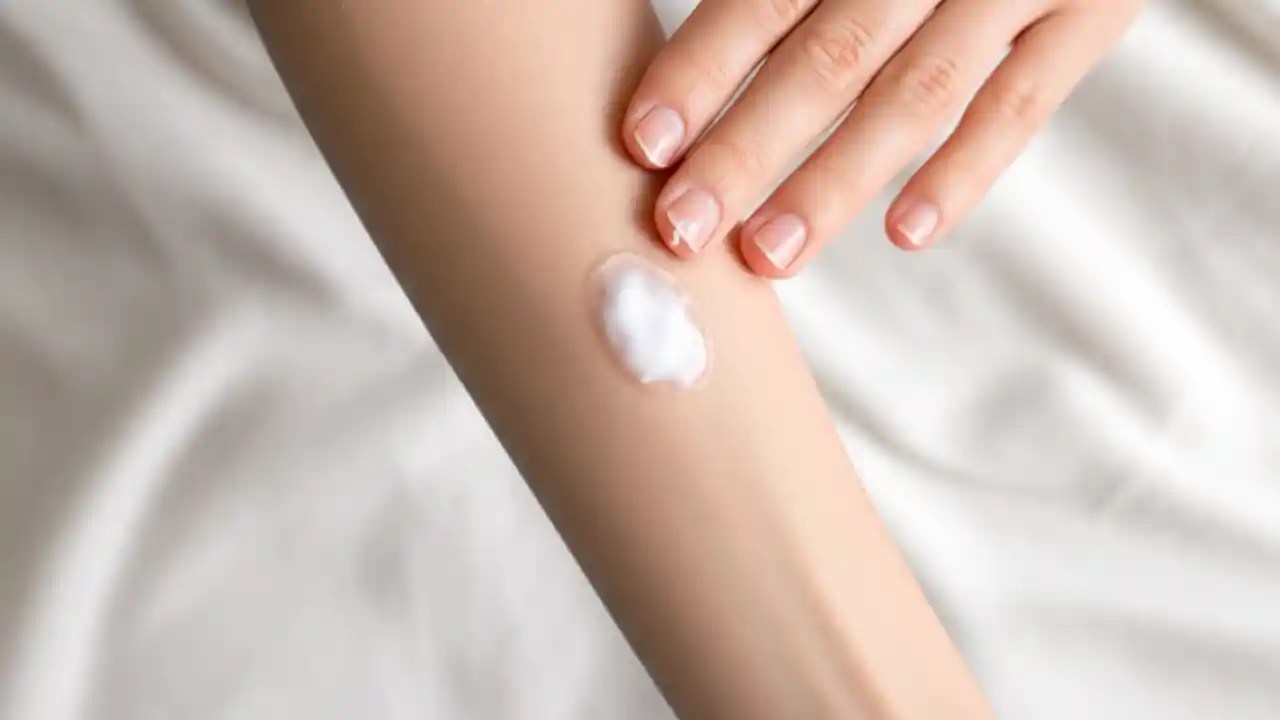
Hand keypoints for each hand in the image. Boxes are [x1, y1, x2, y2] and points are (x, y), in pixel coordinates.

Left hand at [623, 0, 1142, 275]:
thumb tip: (691, 65)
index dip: (702, 69)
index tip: (644, 144)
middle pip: (830, 56)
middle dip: (747, 149)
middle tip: (683, 228)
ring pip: (917, 92)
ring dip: (836, 181)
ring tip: (770, 254)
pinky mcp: (1090, 14)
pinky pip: (1022, 103)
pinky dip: (964, 171)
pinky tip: (904, 235)